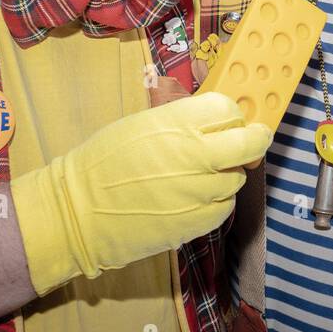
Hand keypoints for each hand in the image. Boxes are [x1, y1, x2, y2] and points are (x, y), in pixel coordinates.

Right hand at [9, 92, 269, 293]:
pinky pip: (224, 207)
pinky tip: (195, 198)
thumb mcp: (142, 124)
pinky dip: (217, 201)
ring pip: (237, 177)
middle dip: (253, 140)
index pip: (228, 109)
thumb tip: (215, 121)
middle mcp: (196, 155)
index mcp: (178, 123)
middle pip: (250, 143)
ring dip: (228, 173)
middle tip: (251, 141)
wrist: (78, 212)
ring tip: (203, 174)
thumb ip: (182, 120)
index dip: (230, 114)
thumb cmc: (104, 161)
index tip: (227, 120)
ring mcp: (199, 192)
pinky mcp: (197, 223)